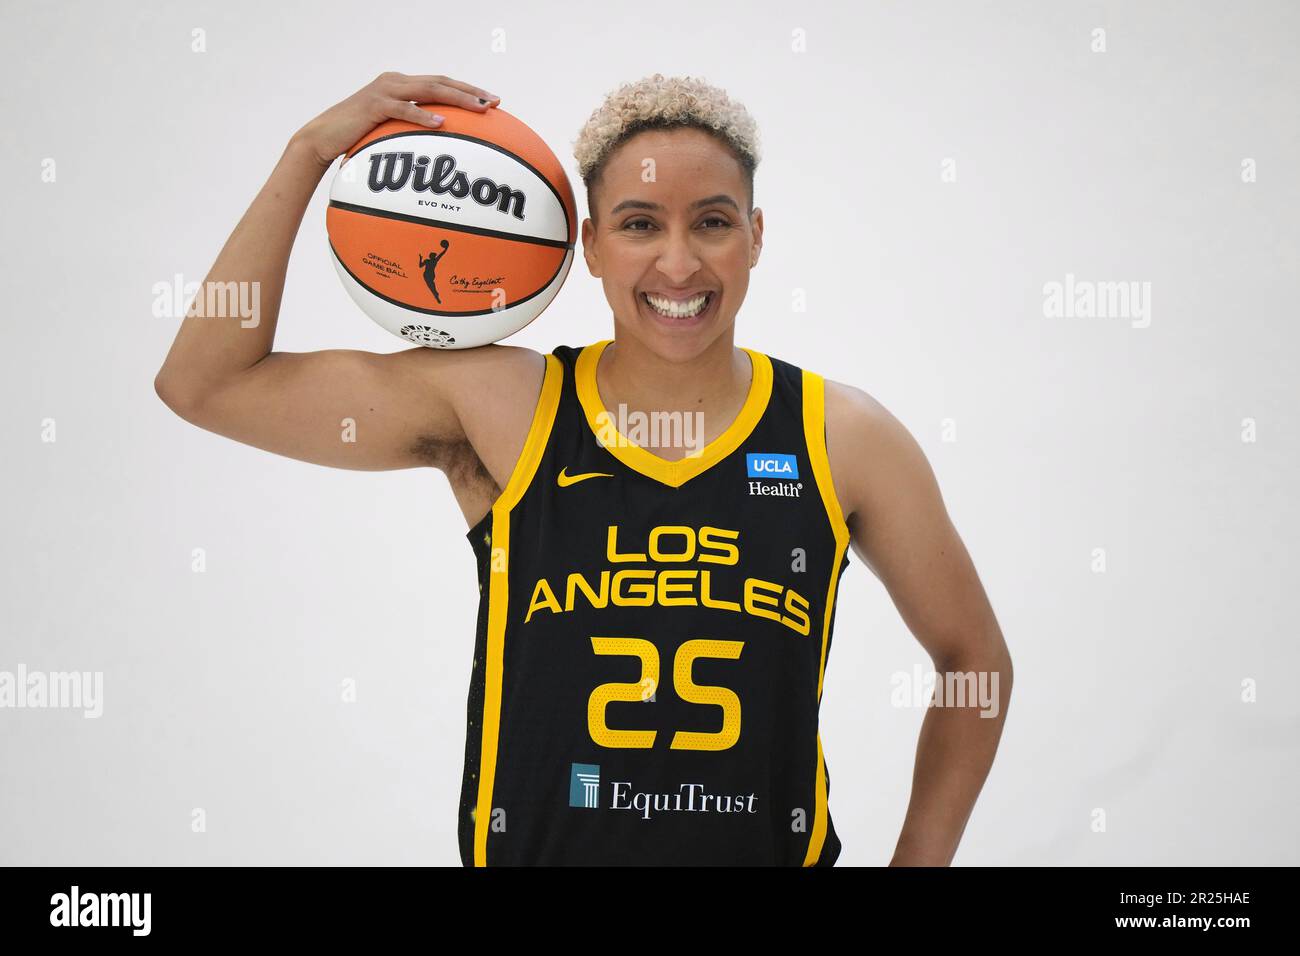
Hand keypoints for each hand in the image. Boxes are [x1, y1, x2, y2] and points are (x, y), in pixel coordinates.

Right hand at [292, 72, 500, 168]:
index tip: (493, 101)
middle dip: (470, 91)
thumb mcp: (389, 134)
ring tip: (479, 108)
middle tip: (494, 102)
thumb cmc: (357, 141)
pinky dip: (422, 115)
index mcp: (401, 86)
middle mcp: (395, 82)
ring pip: (428, 89)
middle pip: (440, 82)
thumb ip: (411, 133)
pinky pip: (403, 109)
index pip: (441, 83)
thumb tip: (439, 150)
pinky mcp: (373, 105)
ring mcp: (384, 91)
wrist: (322, 138)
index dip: (467, 90)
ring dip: (456, 98)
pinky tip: (441, 123)